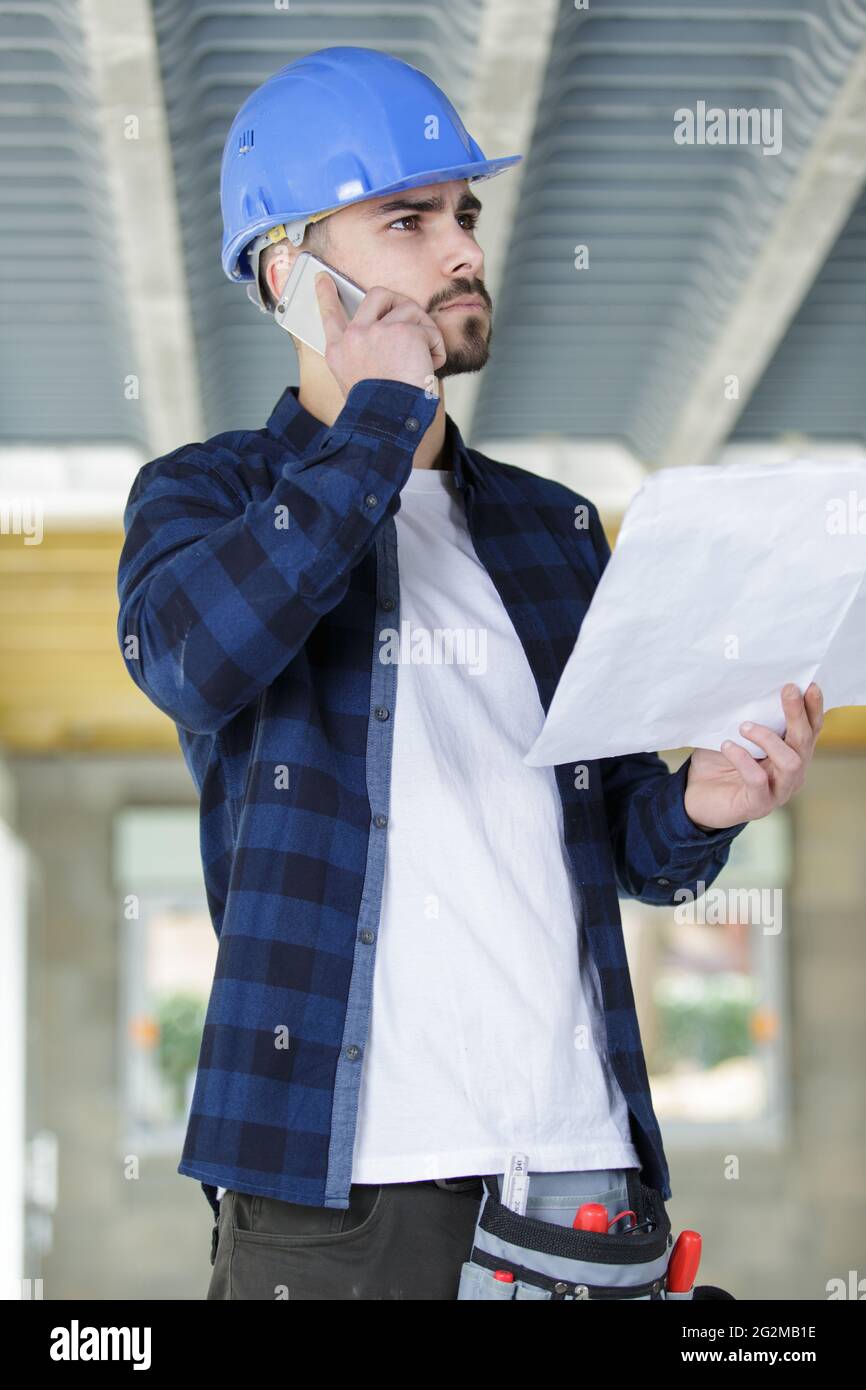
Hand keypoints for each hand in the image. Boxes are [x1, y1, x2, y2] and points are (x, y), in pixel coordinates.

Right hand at [314, 273, 445, 397]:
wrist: (387, 420)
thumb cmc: (379, 410)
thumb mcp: (357, 382)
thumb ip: (363, 357)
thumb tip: (388, 341)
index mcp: (339, 352)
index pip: (330, 315)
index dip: (326, 294)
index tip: (323, 278)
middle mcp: (353, 336)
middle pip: (377, 295)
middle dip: (399, 301)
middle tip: (412, 319)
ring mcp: (376, 330)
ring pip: (408, 308)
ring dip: (424, 330)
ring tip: (426, 356)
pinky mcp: (402, 330)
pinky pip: (428, 329)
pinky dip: (436, 347)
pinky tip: (432, 365)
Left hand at [683, 682, 823, 830]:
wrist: (696, 795)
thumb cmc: (718, 762)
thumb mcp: (734, 734)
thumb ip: (749, 717)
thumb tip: (749, 688)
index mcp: (790, 753)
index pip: (810, 729)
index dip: (813, 708)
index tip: (809, 685)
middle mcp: (791, 773)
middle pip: (804, 742)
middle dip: (797, 714)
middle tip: (787, 690)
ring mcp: (778, 791)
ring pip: (791, 762)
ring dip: (769, 739)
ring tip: (744, 726)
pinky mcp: (758, 805)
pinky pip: (758, 780)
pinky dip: (743, 760)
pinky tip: (728, 747)